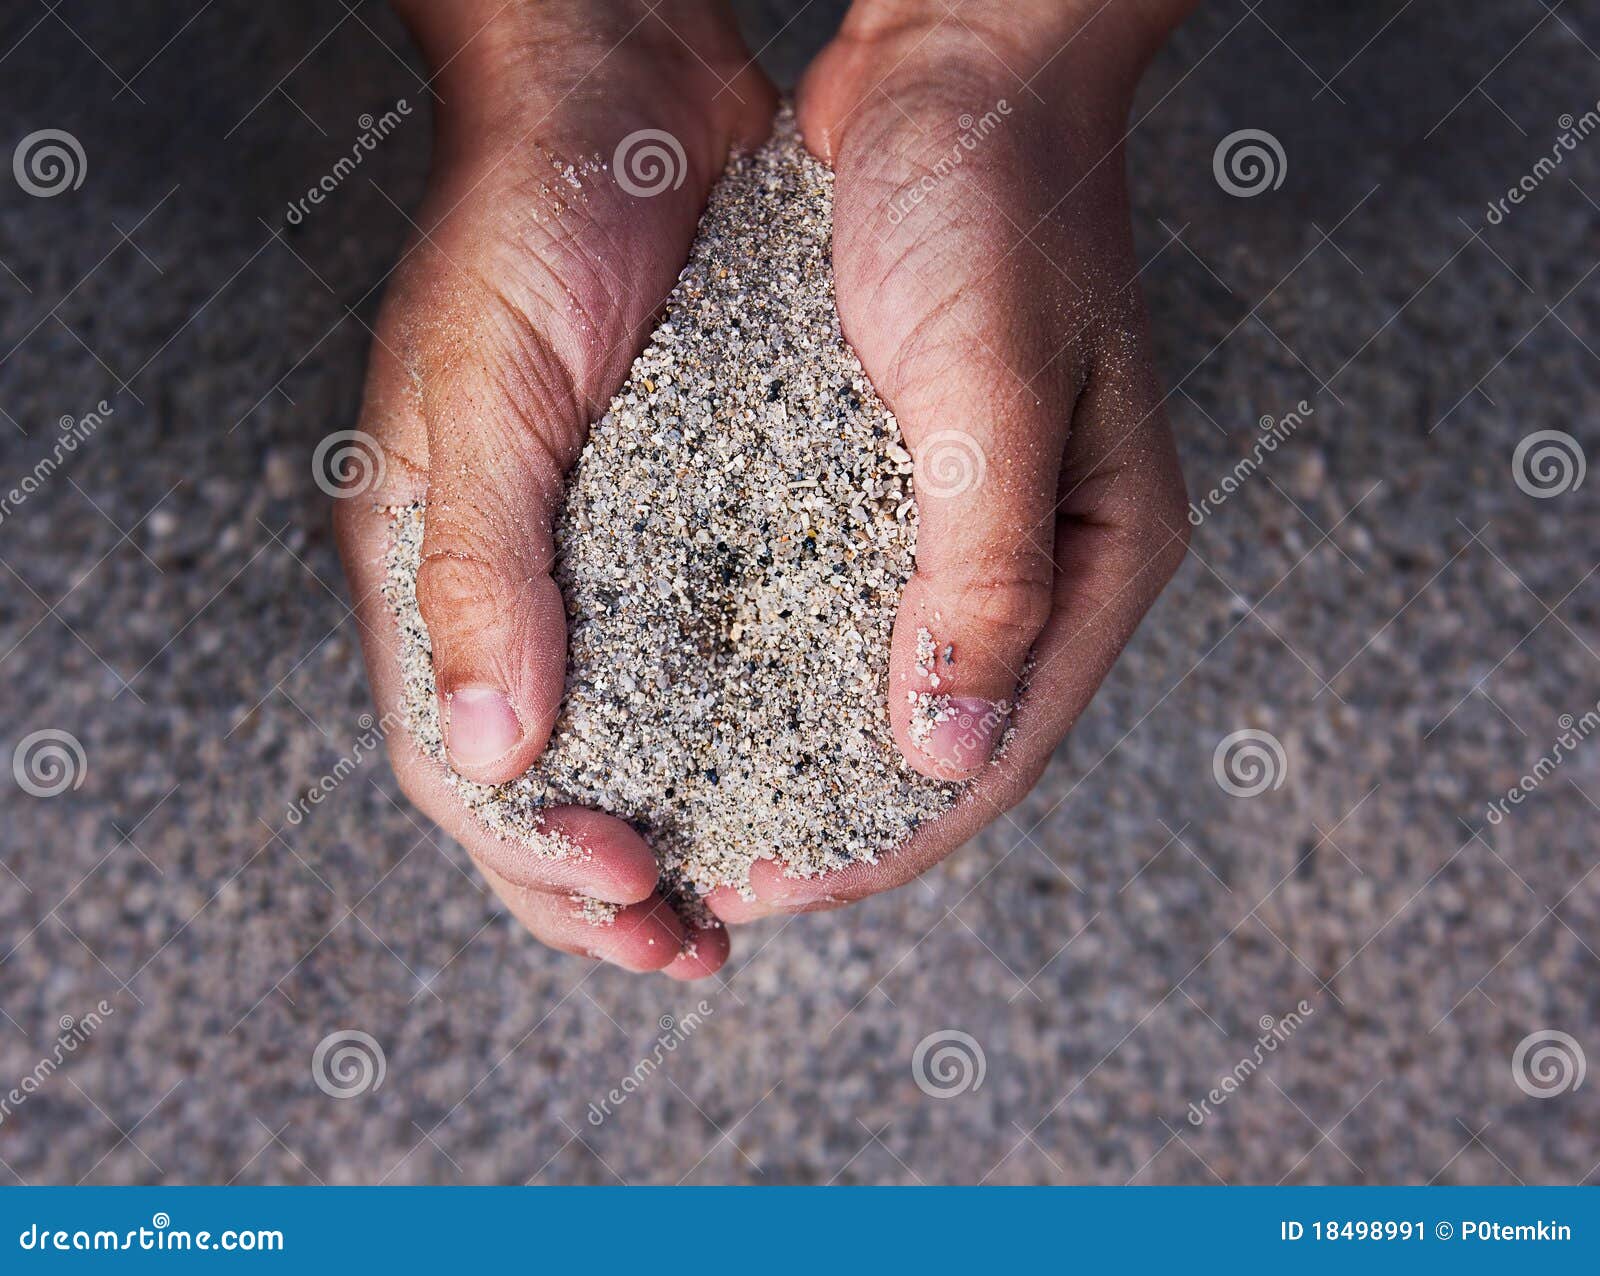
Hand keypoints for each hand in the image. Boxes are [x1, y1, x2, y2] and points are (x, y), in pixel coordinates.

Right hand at [336, 0, 773, 975]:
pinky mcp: (665, 520)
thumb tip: (497, 755)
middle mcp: (508, 580)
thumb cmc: (534, 225)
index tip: (638, 908)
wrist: (630, 103)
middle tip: (694, 947)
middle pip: (538, 782)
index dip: (542, 860)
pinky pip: (684, 660)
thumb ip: (484, 571)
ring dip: (670, 826)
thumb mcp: (489, 392)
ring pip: (615, 738)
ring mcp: (586, 556)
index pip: (463, 767)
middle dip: (605, 883)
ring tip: (738, 895)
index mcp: (431, 567)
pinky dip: (722, 735)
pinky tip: (781, 768)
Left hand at [709, 0, 1192, 921]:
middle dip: (832, 822)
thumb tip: (946, 751)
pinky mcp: (901, 479)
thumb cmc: (990, 198)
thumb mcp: (990, 387)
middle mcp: (1041, 558)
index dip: (878, 839)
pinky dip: (779, 663)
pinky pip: (841, 605)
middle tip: (714, 878)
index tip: (760, 891)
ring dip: (798, 756)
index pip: (990, 748)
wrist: (955, 60)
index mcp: (1099, 556)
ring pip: (883, 683)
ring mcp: (970, 523)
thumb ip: (984, 575)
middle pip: (938, 740)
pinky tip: (703, 698)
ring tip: (697, 814)